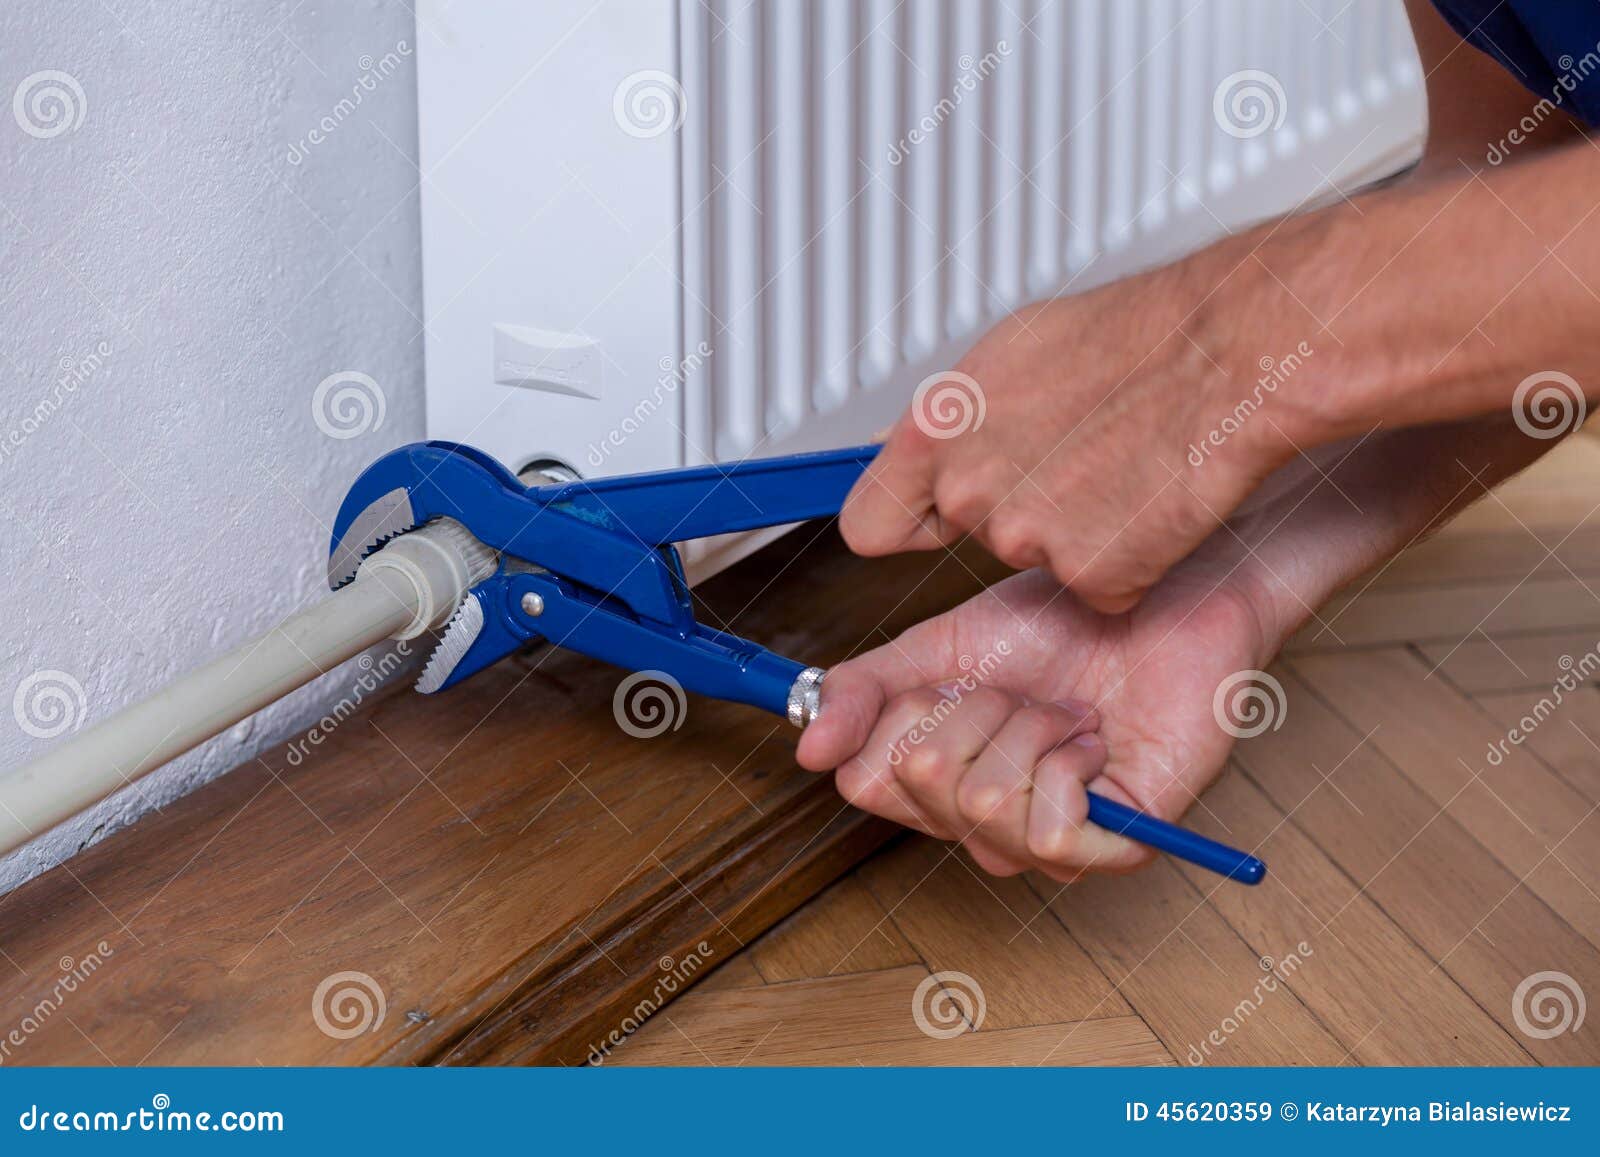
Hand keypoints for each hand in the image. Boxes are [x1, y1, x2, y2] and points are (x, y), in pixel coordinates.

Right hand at [796, 555, 1270, 879]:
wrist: (1164, 599)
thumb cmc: (1065, 625)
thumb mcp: (938, 647)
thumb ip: (863, 692)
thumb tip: (808, 750)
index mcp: (940, 786)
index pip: (864, 780)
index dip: (898, 716)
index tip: (950, 679)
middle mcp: (986, 826)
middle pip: (918, 782)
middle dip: (968, 706)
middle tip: (1020, 691)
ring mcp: (1049, 842)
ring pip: (980, 803)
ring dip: (1025, 726)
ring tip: (1064, 712)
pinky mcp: (1115, 846)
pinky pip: (1047, 829)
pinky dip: (1068, 760)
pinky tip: (1094, 740)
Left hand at [837, 276, 1290, 614]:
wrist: (1229, 355)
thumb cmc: (1134, 338)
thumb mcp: (1009, 353)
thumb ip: (952, 418)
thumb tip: (906, 448)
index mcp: (937, 432)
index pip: (868, 525)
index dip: (905, 522)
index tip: (923, 520)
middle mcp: (970, 490)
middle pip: (970, 535)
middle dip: (1014, 509)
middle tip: (1075, 456)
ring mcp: (1028, 539)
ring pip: (1038, 559)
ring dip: (1077, 529)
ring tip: (1122, 462)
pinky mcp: (1093, 577)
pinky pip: (1101, 586)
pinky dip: (1129, 558)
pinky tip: (1151, 499)